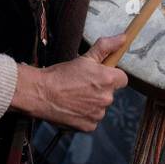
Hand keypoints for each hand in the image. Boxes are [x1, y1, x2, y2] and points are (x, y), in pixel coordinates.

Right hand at [12, 33, 128, 131]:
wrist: (41, 93)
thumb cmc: (61, 75)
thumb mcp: (84, 58)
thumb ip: (106, 47)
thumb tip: (123, 38)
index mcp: (108, 79)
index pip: (122, 79)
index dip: (111, 76)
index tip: (99, 76)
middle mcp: (107, 98)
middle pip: (110, 93)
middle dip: (99, 90)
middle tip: (81, 85)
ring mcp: (98, 114)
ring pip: (100, 107)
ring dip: (92, 103)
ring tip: (74, 97)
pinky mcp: (89, 126)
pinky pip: (91, 120)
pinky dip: (84, 115)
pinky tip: (72, 108)